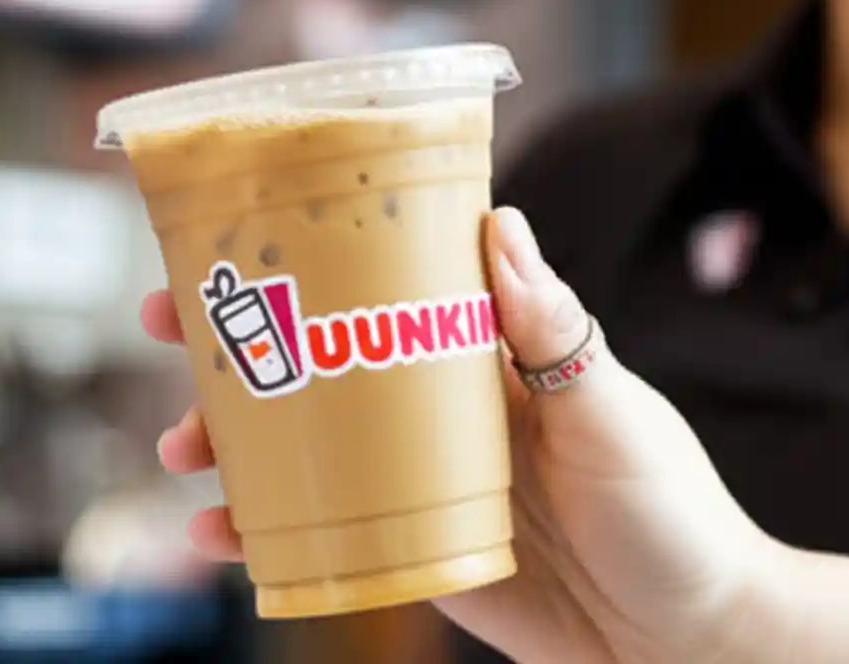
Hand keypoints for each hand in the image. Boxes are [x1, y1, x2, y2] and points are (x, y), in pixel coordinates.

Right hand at [143, 207, 788, 663]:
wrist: (679, 635)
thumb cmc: (669, 512)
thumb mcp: (614, 411)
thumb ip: (555, 332)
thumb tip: (503, 226)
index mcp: (484, 354)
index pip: (384, 284)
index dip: (313, 258)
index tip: (241, 238)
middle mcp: (437, 404)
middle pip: (318, 358)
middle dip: (238, 340)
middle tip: (169, 326)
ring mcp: (413, 475)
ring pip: (301, 442)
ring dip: (231, 437)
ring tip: (182, 445)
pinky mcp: (405, 542)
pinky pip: (317, 527)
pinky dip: (261, 531)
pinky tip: (220, 535)